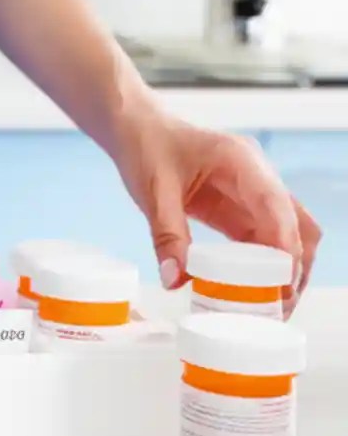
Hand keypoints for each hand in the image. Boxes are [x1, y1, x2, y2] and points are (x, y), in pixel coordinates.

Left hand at [110, 109, 319, 315]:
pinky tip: (250, 292)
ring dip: (284, 270)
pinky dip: (261, 267)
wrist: (137, 128)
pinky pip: (261, 240)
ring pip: (287, 235)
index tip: (283, 283)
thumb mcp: (152, 191)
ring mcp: (252, 194)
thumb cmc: (147, 147)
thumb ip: (166, 235)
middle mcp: (258, 177)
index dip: (285, 247)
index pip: (277, 207)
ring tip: (269, 308)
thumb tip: (175, 280)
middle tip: (278, 306)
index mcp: (242, 162)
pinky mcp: (239, 208)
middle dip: (296, 267)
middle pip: (298, 226)